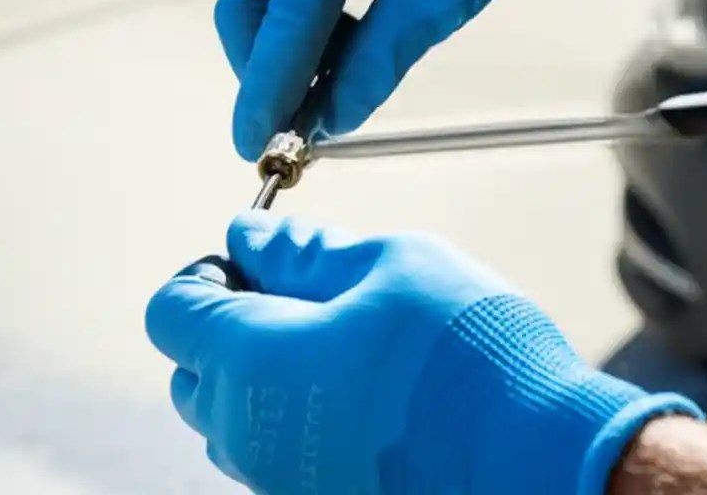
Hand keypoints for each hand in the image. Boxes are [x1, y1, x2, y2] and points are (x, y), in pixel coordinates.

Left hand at [145, 212, 702, 493]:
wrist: (535, 460)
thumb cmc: (465, 353)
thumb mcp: (389, 266)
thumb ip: (304, 252)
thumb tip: (249, 235)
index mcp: (248, 361)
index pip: (170, 311)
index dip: (207, 274)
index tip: (263, 259)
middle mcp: (247, 432)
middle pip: (192, 373)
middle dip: (228, 328)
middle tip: (309, 298)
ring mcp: (281, 480)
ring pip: (234, 423)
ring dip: (263, 377)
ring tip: (345, 348)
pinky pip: (278, 456)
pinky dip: (299, 419)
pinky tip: (368, 396)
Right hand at [216, 0, 573, 160]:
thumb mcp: (435, 2)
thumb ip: (377, 63)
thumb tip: (331, 121)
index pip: (285, 25)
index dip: (266, 92)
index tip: (255, 147)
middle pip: (246, 12)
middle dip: (266, 71)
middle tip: (300, 120)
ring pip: (255, 4)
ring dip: (286, 52)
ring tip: (341, 77)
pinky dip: (301, 31)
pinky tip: (346, 45)